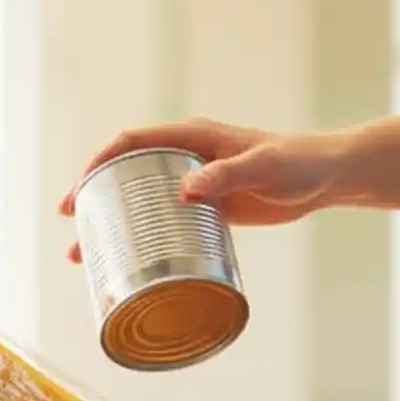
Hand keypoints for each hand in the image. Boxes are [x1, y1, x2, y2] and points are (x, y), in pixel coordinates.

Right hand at [59, 118, 345, 261]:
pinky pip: (166, 221)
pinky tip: (132, 263)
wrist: (328, 176)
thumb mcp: (263, 166)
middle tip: (71, 229)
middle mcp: (186, 157)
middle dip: (93, 199)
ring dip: (113, 226)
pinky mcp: (207, 208)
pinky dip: (145, 239)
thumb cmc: (299, 163)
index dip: (99, 163)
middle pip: (126, 174)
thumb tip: (185, 190)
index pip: (132, 142)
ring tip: (85, 256)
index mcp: (191, 137)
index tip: (78, 190)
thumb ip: (227, 174)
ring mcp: (194, 183)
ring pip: (141, 201)